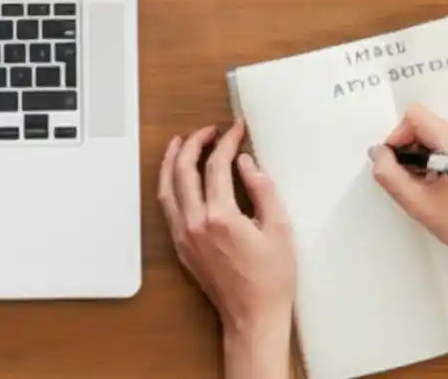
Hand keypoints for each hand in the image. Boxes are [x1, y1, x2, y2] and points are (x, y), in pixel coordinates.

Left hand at [158, 119, 295, 336]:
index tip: (236, 130)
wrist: (252, 317)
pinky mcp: (180, 246)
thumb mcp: (279, 229)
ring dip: (172, 160)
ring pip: (167, 187)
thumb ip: (262, 189)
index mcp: (220, 217)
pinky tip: (177, 176)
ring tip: (181, 143)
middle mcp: (194, 223)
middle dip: (194, 143)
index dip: (226, 142)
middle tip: (208, 130)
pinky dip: (169, 184)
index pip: (216, 166)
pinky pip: (167, 206)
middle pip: (184, 170)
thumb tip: (245, 162)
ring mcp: (183, 235)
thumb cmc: (271, 279)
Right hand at [369, 104, 447, 267]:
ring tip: (426, 185)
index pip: (414, 117)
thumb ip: (389, 174)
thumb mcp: (417, 202)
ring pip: (434, 134)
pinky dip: (435, 158)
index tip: (396, 163)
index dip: (398, 137)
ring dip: (422, 156)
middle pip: (424, 125)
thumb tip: (377, 153)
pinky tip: (438, 184)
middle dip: (409, 149)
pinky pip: (447, 143)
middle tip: (410, 179)